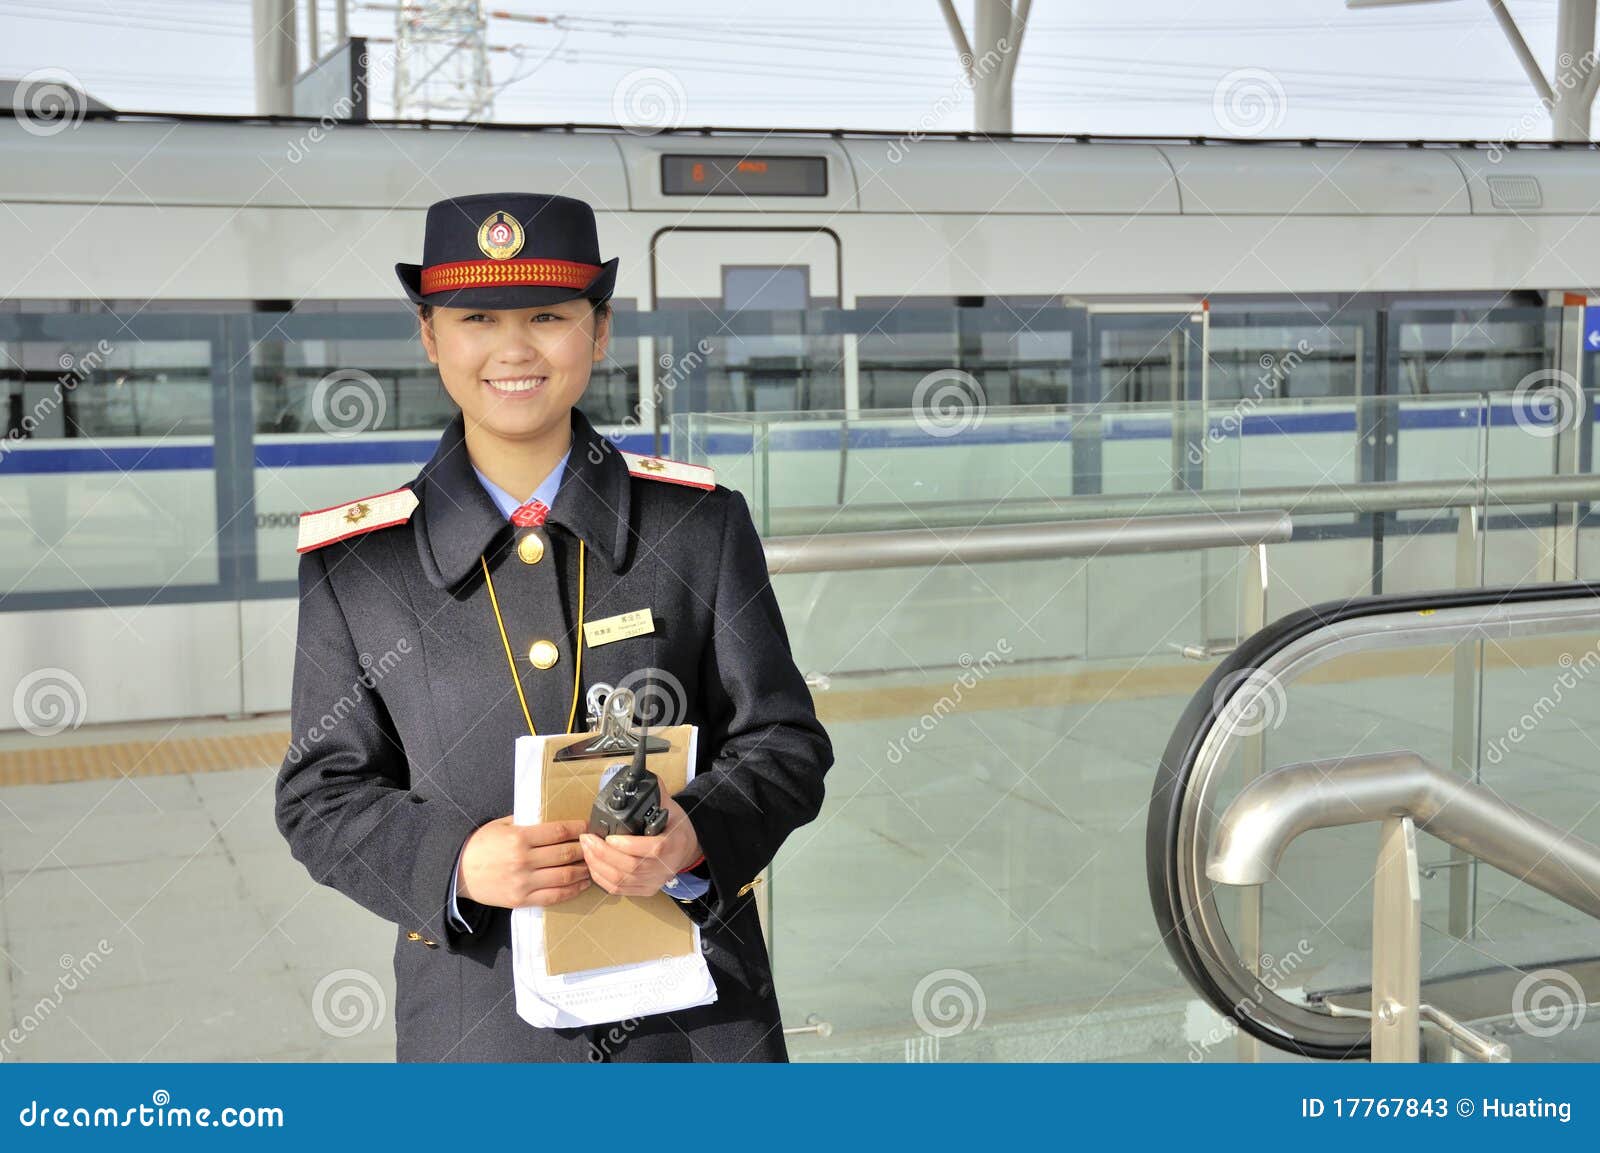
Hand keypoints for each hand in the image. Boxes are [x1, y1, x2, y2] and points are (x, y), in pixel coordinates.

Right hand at [457, 816, 590, 908]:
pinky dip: (572, 890)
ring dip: (584, 870)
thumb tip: (552, 817)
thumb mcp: (501, 825)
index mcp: (519, 837)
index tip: (588, 826)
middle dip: (585, 849)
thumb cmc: (480, 845)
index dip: (578, 828)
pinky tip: (582, 884)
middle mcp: (524, 860)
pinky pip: (554, 896)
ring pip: (565, 876)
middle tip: (595, 846)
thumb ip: (526, 821)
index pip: (558, 832)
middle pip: (566, 853)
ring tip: (593, 865)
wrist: (458, 872)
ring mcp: (524, 882)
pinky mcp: (522, 899)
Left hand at [580, 796, 701, 896]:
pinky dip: (601, 878)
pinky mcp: (644, 890)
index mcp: (673, 844)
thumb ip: (655, 793)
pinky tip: (592, 864)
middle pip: (630, 867)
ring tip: (586, 849)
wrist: (687, 850)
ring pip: (621, 881)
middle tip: (587, 839)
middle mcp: (664, 867)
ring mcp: (654, 881)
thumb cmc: (676, 828)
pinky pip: (618, 889)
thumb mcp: (671, 808)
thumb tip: (639, 774)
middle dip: (603, 854)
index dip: (628, 846)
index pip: (652, 850)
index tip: (610, 836)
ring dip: (598, 865)